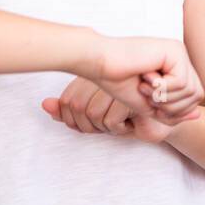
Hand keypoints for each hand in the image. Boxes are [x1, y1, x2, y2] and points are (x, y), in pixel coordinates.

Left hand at [41, 77, 182, 142]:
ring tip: (120, 124)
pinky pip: (110, 119)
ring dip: (105, 128)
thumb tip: (43, 105)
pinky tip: (130, 124)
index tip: (88, 127)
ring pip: (92, 114)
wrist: (161, 121)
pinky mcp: (133, 93)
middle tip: (107, 127)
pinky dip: (118, 129)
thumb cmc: (128, 117)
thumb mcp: (94, 117)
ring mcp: (119, 82)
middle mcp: (103, 75)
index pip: (66, 101)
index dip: (71, 120)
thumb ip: (67, 112)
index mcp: (91, 77)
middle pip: (76, 108)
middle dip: (88, 127)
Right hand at [86, 35, 204, 125]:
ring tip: (145, 86)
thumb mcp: (150, 106)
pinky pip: (182, 82)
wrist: (100, 64)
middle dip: (172, 106)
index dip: (175, 110)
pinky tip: (145, 77)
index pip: (194, 97)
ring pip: (191, 90)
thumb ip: (173, 112)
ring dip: (165, 97)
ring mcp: (178, 51)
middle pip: (197, 95)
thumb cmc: (119, 83)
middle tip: (147, 95)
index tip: (152, 103)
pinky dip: (162, 88)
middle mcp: (180, 57)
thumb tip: (198, 116)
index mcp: (176, 67)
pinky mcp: (174, 49)